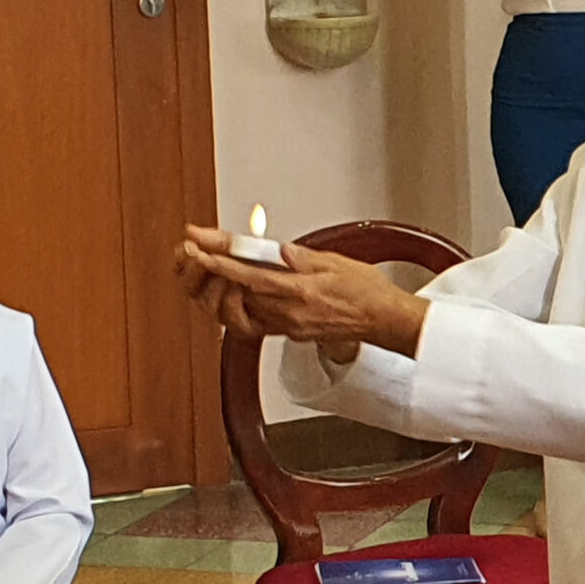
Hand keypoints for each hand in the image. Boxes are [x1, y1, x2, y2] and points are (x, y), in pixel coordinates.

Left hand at [176, 228, 428, 357]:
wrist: (384, 321)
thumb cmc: (368, 292)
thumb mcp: (337, 264)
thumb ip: (303, 258)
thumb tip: (280, 250)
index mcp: (301, 292)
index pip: (250, 277)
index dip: (222, 264)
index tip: (202, 252)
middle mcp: (291, 313)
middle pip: (240, 294)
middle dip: (216, 274)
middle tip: (200, 254)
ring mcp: (290, 326)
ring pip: (244, 311)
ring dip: (226, 292)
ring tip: (216, 271)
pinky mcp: (293, 333)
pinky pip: (258, 322)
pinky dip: (245, 306)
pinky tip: (242, 293)